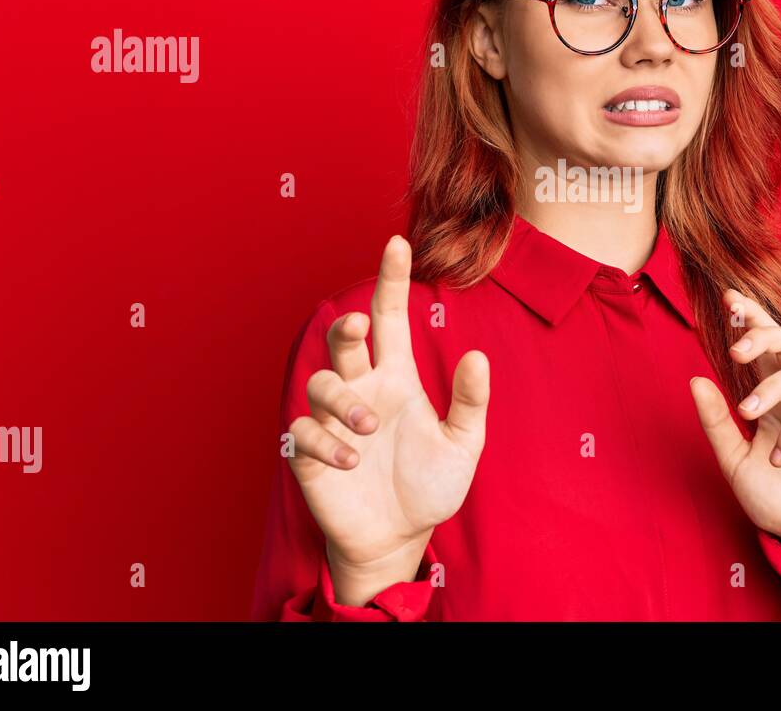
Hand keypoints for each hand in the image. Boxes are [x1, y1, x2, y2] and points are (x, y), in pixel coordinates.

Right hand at [287, 235, 490, 581]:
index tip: (397, 242)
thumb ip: (470, 403)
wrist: (399, 538)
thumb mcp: (463, 445)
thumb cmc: (430, 487)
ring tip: (367, 428)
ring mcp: (333, 420)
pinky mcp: (310, 452)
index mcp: (398, 379)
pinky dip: (325, 441)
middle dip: (345, 327)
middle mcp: (363, 390)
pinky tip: (350, 462)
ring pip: (321, 382)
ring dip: (342, 399)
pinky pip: (303, 429)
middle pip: (344, 339)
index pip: (391, 319)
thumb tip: (477, 356)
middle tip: (356, 326)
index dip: (391, 280)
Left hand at [689, 289, 780, 578]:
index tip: (729, 297)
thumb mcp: (734, 461)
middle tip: (735, 350)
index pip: (764, 348)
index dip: (751, 319)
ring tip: (747, 413)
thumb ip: (716, 423)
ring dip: (771, 388)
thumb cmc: (778, 501)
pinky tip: (780, 458)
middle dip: (763, 333)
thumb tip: (694, 379)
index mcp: (775, 398)